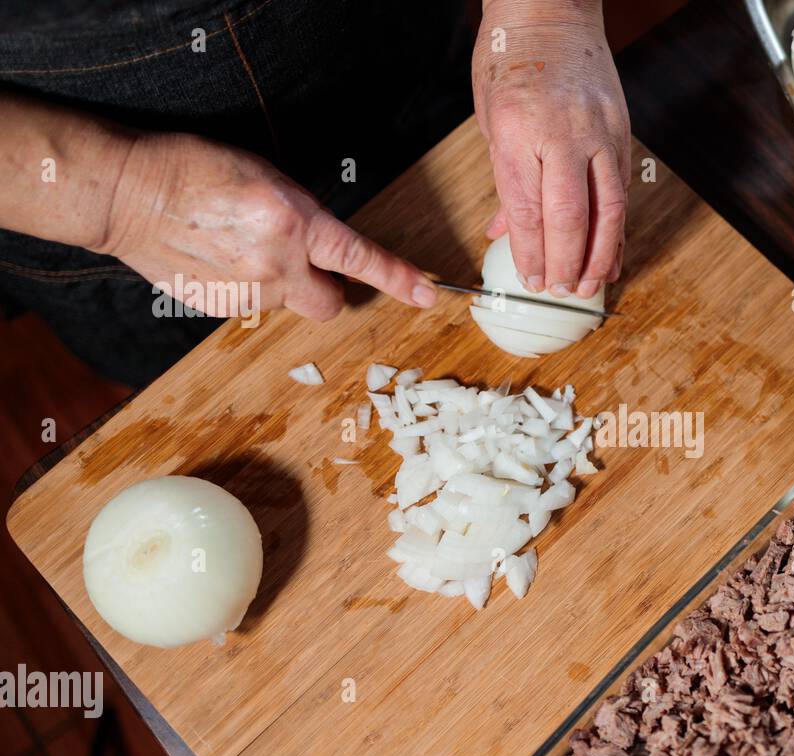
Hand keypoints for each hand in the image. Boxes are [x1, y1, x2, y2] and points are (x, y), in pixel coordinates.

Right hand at [97, 132, 437, 320]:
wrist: (127, 192)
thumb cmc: (194, 169)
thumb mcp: (266, 178)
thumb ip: (302, 219)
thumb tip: (318, 246)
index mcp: (296, 222)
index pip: (362, 260)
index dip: (399, 279)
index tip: (428, 295)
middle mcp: (278, 264)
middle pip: (330, 305)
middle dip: (327, 292)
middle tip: (304, 267)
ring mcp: (248, 293)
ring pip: (286, 305)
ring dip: (277, 285)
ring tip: (238, 248)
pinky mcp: (221, 309)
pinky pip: (250, 306)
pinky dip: (243, 289)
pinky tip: (217, 260)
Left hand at [473, 2, 630, 298]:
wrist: (552, 8)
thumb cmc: (512, 57)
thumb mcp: (490, 117)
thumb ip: (504, 180)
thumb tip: (505, 231)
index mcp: (519, 129)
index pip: (528, 209)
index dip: (532, 253)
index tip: (532, 279)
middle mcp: (564, 132)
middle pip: (571, 215)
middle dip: (567, 261)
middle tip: (562, 290)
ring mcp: (599, 131)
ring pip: (609, 207)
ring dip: (601, 253)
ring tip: (592, 284)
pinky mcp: (621, 131)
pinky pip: (623, 189)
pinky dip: (619, 228)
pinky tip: (614, 253)